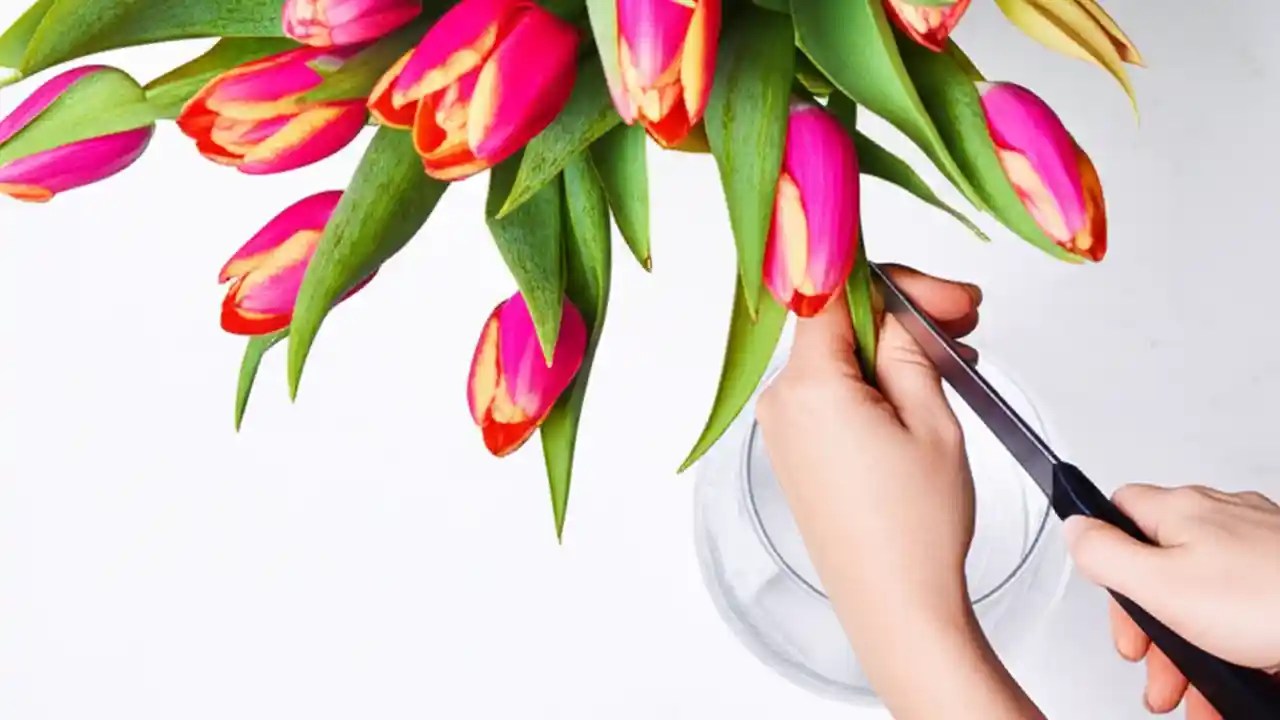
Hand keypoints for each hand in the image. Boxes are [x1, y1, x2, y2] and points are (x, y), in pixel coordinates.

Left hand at [758, 264, 1040, 718]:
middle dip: (901, 312)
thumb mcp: (930, 418)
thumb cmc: (914, 528)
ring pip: (838, 357)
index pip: (837, 291)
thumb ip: (909, 346)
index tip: (949, 295)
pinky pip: (832, 392)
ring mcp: (784, 429)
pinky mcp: (796, 451)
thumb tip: (899, 303)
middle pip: (836, 322)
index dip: (898, 282)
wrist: (894, 605)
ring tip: (955, 358)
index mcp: (808, 386)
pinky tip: (920, 385)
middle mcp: (781, 402)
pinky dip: (874, 379)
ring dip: (892, 346)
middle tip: (965, 317)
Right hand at [1065, 486, 1279, 717]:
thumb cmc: (1268, 602)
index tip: (1119, 609)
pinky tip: (1236, 685)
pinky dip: (1234, 652)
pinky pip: (1245, 616)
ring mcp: (1259, 551)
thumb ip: (1104, 553)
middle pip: (1160, 567)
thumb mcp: (1160, 585)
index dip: (1107, 561)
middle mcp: (1220, 521)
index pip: (1118, 512)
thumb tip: (1074, 528)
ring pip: (1204, 599)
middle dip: (1153, 627)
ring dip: (1191, 652)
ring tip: (1195, 694)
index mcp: (1180, 510)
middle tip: (1154, 665)